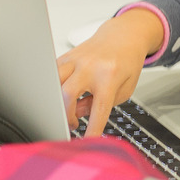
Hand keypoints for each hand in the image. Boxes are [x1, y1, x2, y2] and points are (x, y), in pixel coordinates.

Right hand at [55, 10, 164, 136]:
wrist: (124, 35)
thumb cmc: (127, 63)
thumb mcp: (125, 89)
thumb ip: (103, 105)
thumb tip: (79, 115)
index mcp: (110, 76)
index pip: (98, 110)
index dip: (91, 130)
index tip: (85, 144)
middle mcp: (90, 66)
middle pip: (67, 95)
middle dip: (66, 116)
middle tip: (73, 124)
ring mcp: (76, 59)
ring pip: (54, 83)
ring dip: (57, 103)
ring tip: (68, 111)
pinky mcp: (67, 55)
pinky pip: (52, 74)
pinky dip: (54, 89)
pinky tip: (62, 96)